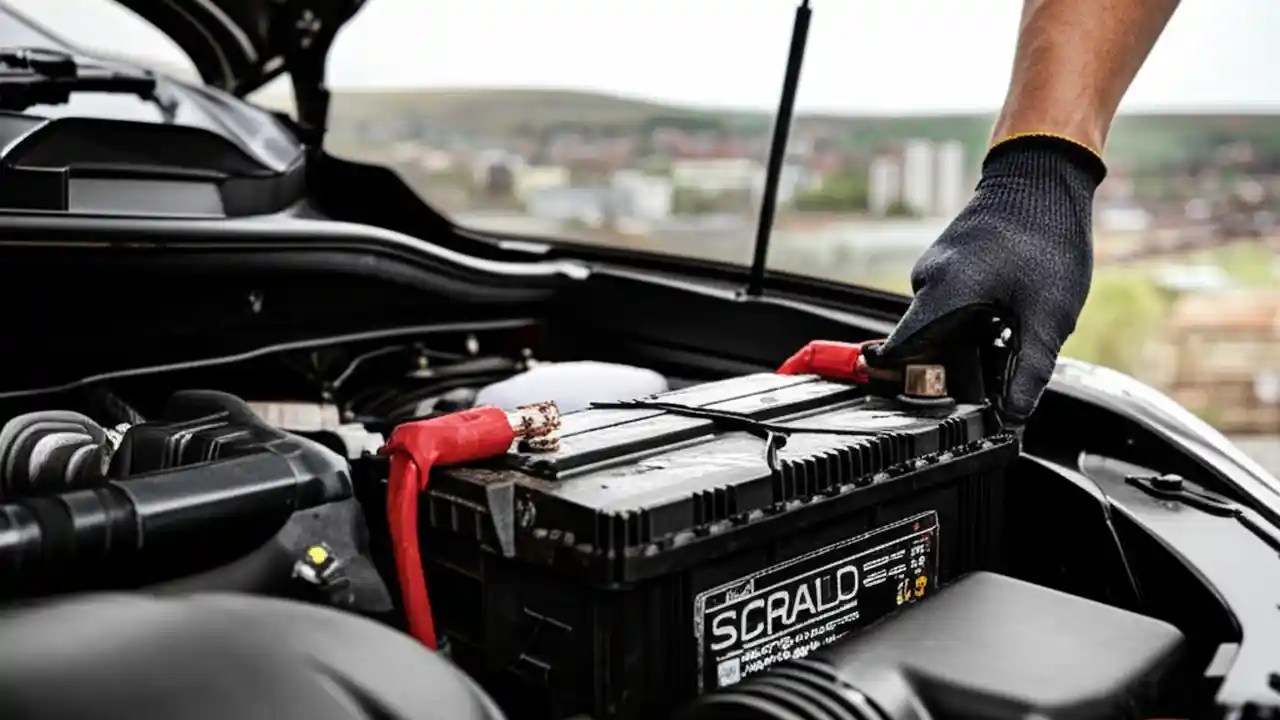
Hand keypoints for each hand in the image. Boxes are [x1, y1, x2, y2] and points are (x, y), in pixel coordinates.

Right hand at [869, 136, 1105, 426]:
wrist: (1043, 176)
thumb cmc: (1044, 239)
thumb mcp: (1048, 317)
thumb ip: (1029, 371)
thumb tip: (1016, 415)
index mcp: (939, 298)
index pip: (900, 355)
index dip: (911, 387)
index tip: (934, 409)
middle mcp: (927, 283)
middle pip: (928, 346)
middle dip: (959, 370)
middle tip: (997, 388)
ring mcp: (936, 270)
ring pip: (943, 325)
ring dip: (972, 343)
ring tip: (1011, 345)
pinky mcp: (950, 263)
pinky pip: (951, 305)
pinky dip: (974, 320)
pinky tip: (1008, 319)